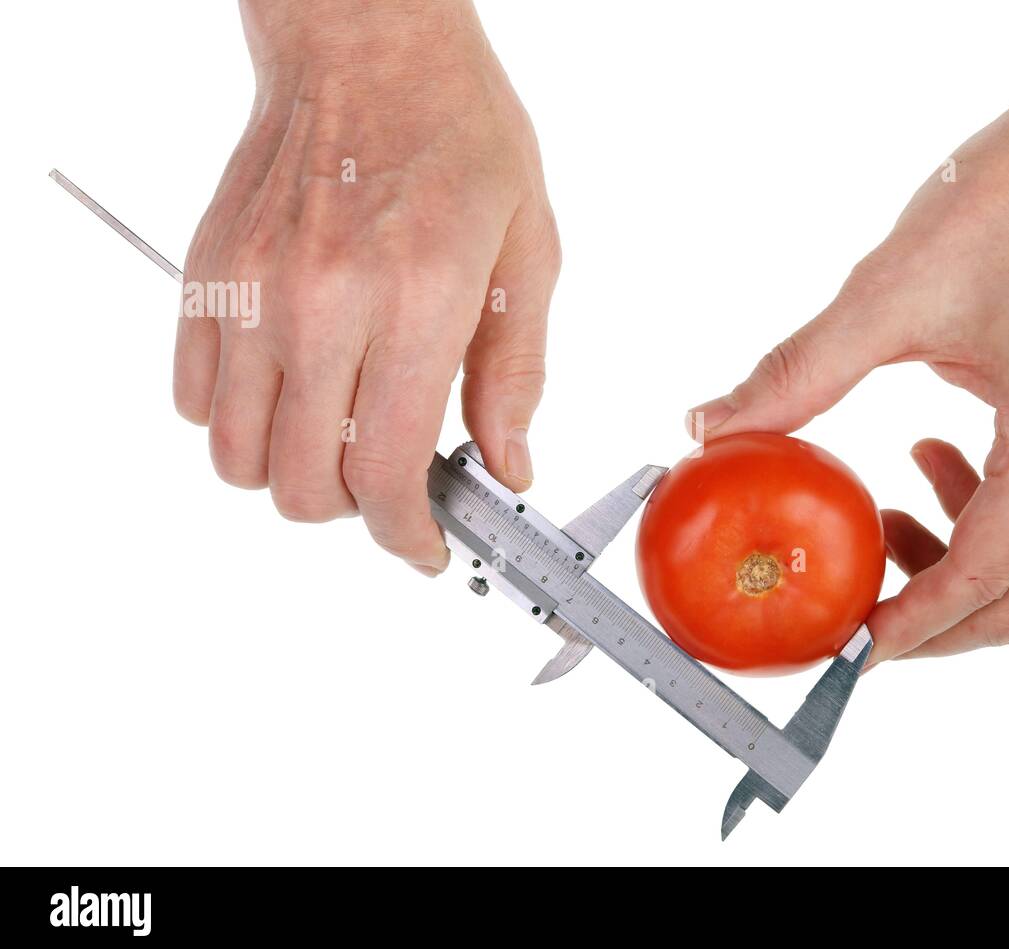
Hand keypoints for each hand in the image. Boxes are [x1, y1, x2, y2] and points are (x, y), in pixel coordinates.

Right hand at [174, 0, 558, 574]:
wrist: (366, 41)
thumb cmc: (457, 133)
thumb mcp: (526, 251)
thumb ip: (514, 373)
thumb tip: (507, 468)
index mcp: (413, 299)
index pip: (385, 472)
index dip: (407, 536)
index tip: (425, 548)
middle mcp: (318, 303)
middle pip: (301, 486)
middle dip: (354, 513)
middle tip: (393, 487)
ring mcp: (248, 290)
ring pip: (234, 459)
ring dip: (289, 476)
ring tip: (339, 441)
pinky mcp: (205, 275)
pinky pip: (192, 399)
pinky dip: (237, 422)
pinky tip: (291, 391)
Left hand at [687, 0, 1008, 661]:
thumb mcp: (888, 292)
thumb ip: (796, 371)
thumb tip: (711, 424)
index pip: (986, 577)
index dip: (910, 624)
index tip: (847, 642)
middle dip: (933, 621)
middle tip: (854, 605)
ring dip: (958, 574)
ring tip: (880, 517)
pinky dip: (984, 524)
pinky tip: (926, 463)